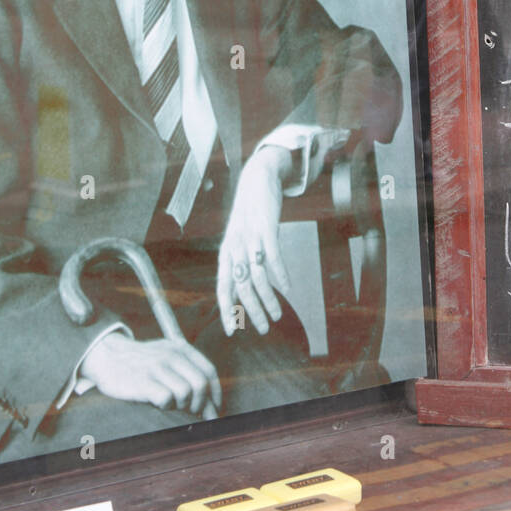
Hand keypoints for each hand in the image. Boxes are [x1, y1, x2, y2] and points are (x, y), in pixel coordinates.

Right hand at [80, 333, 221, 417]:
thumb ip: (186, 370)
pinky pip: (166, 398)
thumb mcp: (165, 355)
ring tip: (171, 404)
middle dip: (201, 404)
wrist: (107, 356)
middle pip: (201, 384)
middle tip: (193, 413)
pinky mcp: (143, 381)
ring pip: (186, 392)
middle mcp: (171, 355)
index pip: (208, 371)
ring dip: (182, 405)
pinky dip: (165, 405)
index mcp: (181, 348)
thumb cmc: (140, 362)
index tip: (214, 408)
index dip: (215, 393)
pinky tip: (158, 403)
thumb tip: (209, 403)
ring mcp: (157, 367)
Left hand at [217, 145, 293, 336]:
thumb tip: (242, 289)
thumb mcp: (239, 239)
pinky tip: (288, 287)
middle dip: (252, 311)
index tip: (231, 330)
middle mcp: (235, 248)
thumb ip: (239, 262)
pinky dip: (281, 274)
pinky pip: (273, 257)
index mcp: (226, 253)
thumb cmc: (249, 214)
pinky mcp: (266, 229)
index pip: (222, 286)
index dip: (226, 309)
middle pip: (242, 286)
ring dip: (268, 298)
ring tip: (278, 314)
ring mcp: (250, 239)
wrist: (256, 180)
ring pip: (258, 276)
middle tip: (263, 328)